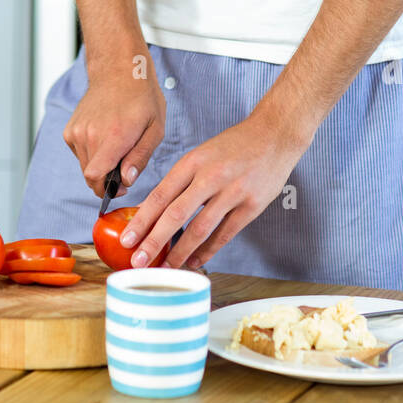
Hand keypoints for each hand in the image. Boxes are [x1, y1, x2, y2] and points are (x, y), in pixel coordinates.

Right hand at [63, 45, 165, 196]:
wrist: (119, 70)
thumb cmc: (142, 98)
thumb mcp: (155, 128)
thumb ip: (140, 157)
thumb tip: (126, 180)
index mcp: (113, 136)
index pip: (95, 176)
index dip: (107, 190)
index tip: (121, 186)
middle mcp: (90, 134)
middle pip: (91, 177)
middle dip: (107, 179)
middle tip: (125, 166)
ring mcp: (77, 131)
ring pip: (85, 167)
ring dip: (100, 166)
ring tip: (117, 146)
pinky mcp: (70, 130)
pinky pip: (80, 154)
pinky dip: (92, 154)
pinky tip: (105, 138)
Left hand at [117, 107, 309, 269]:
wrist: (274, 135)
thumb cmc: (234, 146)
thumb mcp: (201, 154)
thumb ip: (180, 181)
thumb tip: (151, 211)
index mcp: (193, 161)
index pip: (161, 194)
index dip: (142, 220)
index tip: (127, 239)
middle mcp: (211, 176)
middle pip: (176, 214)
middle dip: (154, 241)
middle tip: (138, 260)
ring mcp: (233, 191)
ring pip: (200, 228)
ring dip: (180, 252)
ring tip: (166, 268)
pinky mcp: (252, 206)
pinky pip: (225, 234)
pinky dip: (208, 251)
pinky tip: (195, 261)